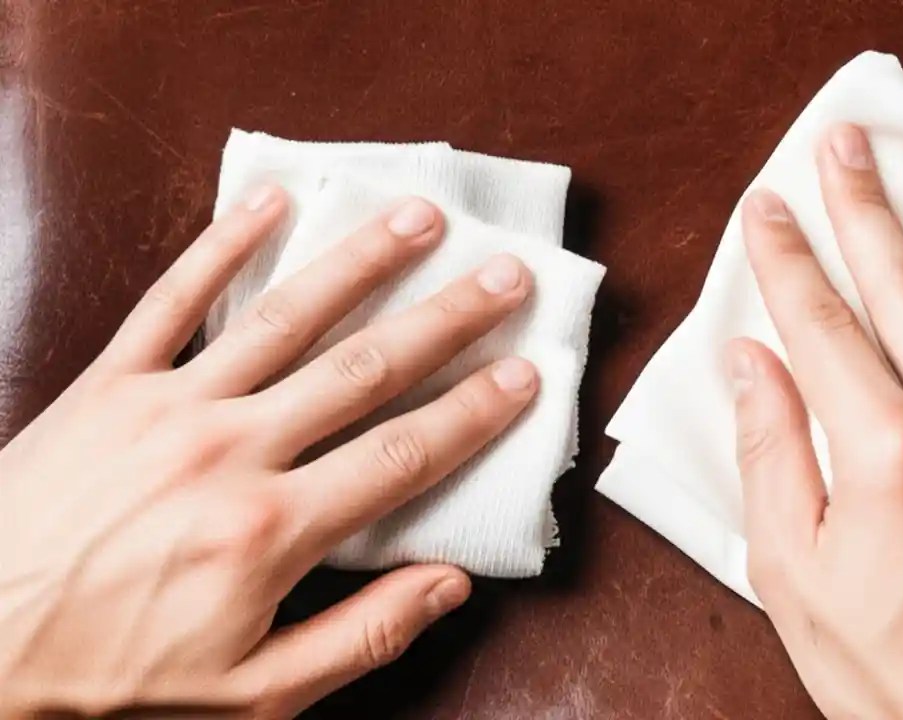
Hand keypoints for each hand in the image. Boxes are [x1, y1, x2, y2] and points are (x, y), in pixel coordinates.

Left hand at [0, 187, 538, 717]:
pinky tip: (270, 204)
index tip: (527, 374)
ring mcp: (167, 409)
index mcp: (270, 531)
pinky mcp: (106, 387)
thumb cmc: (105, 684)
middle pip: (363, 370)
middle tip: (505, 276)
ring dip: (360, 262)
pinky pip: (172, 300)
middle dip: (446, 320)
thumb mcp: (251, 698)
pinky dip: (222, 246)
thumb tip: (449, 587)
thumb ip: (359, 638)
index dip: (475, 413)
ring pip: (285, 319)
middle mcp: (229, 453)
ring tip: (419, 219)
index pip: (403, 457)